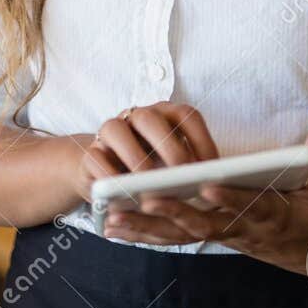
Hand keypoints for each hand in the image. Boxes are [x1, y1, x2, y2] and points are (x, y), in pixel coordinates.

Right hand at [71, 101, 218, 203]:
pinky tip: (124, 194)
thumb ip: (191, 167)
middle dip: (169, 147)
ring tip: (150, 188)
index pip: (186, 115)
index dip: (201, 139)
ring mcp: (110, 131)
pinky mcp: (90, 152)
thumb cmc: (152, 168)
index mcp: (164, 114)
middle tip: (182, 175)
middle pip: (151, 118)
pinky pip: (96, 158)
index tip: (212, 168)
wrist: (107, 173)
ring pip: (118, 131)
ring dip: (136, 160)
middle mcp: (136, 116)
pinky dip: (110, 176)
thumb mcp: (174, 165)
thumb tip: (216, 182)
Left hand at [102, 127, 307, 275]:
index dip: (229, 198)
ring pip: (184, 234)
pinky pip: (175, 238)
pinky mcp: (212, 236)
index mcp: (277, 216)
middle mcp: (246, 230)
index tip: (207, 186)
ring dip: (149, 227)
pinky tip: (115, 227)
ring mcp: (226, 236)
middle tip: (146, 198)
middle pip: (207, 224)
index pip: (251, 207)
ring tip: (116, 216)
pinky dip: (145, 234)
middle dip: (176, 213)